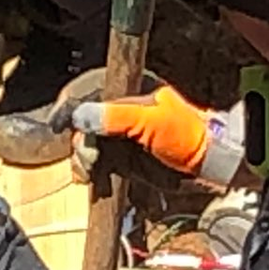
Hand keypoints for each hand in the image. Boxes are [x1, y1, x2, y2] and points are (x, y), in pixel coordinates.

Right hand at [60, 73, 236, 183]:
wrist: (208, 168)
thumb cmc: (188, 136)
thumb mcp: (153, 122)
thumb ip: (116, 116)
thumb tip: (79, 115)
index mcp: (129, 92)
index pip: (88, 91)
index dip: (70, 106)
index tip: (60, 124)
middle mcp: (119, 112)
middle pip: (81, 121)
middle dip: (80, 142)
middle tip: (91, 160)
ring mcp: (117, 135)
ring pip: (83, 143)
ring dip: (82, 160)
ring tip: (92, 172)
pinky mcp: (118, 157)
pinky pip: (92, 162)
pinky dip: (87, 170)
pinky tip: (90, 178)